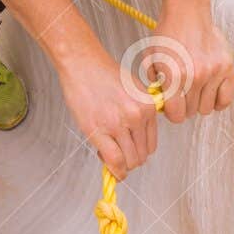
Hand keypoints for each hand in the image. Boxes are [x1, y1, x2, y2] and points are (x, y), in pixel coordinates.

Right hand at [58, 45, 159, 181]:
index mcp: (148, 106)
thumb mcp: (133, 90)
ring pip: (130, 161)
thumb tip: (136, 141)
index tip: (129, 149)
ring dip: (122, 166)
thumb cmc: (103, 73)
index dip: (139, 150)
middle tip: (117, 153)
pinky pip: (114, 160)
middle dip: (130, 159)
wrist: (82, 63)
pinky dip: (115, 171)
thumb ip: (139, 113)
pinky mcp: (98, 130)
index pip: (151, 143)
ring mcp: (118, 124)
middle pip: (142, 155)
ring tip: (108, 154)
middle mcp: (137, 116)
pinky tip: (111, 169)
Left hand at [139, 0, 233, 123]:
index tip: (172, 105)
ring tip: (195, 90)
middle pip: (192, 112)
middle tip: (183, 93)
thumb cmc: (168, 35)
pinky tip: (210, 92)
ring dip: (200, 102)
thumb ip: (153, 84)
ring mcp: (214, 72)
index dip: (172, 112)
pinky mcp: (227, 68)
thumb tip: (161, 104)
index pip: (176, 115)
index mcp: (175, 75)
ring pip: (208, 108)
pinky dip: (218, 100)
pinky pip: (226, 99)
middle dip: (185, 106)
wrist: (187, 13)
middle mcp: (196, 76)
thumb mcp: (151, 58)